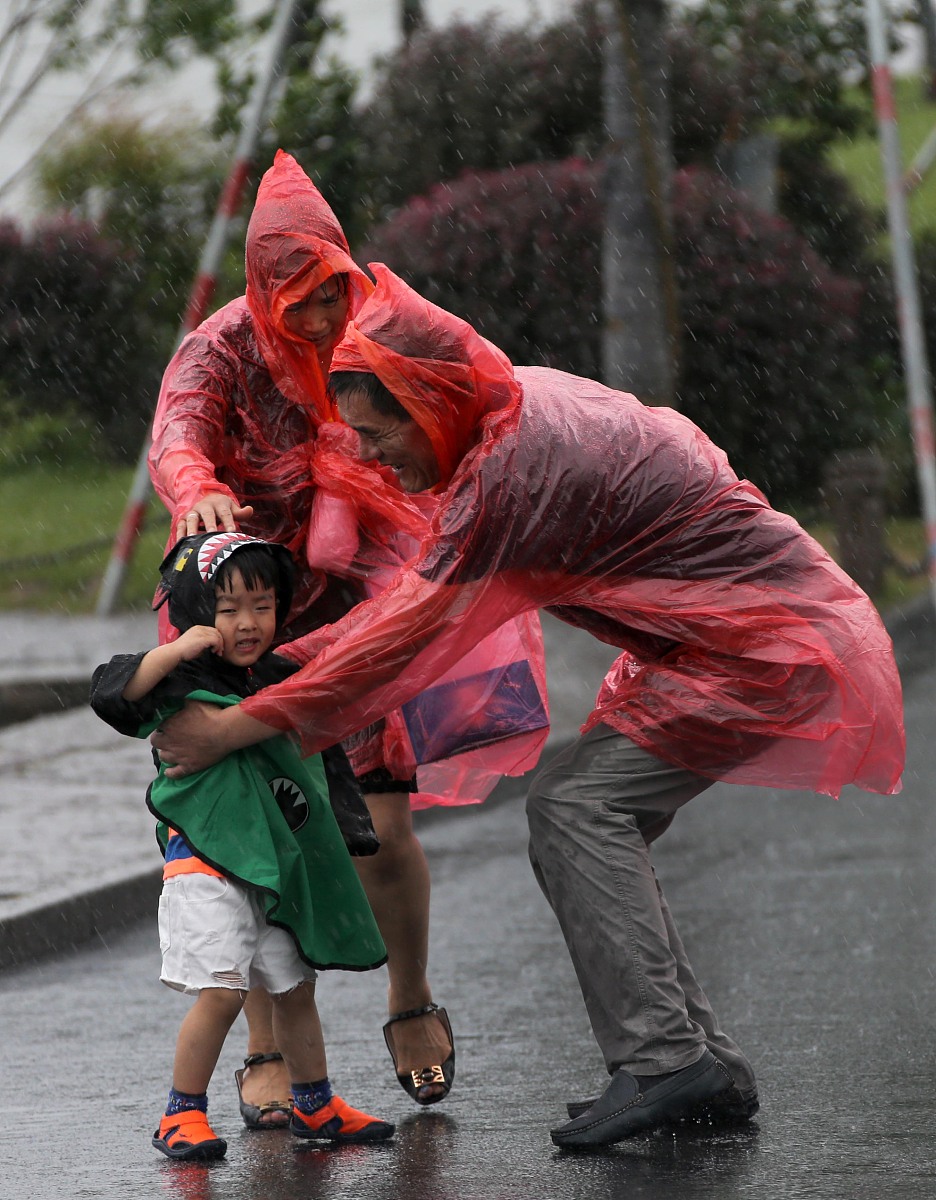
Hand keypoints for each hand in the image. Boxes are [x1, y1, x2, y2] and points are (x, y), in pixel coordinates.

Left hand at [151, 700, 275, 777]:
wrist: (225, 731)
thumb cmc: (210, 714)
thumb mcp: (193, 701)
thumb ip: (180, 700)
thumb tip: (170, 697)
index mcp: (169, 725)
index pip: (157, 726)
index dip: (162, 725)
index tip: (168, 723)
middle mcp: (169, 742)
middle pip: (156, 742)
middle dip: (161, 739)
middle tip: (169, 736)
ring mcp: (178, 756)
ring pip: (163, 757)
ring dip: (165, 753)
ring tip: (171, 750)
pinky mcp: (188, 766)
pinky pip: (174, 773)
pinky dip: (170, 773)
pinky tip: (169, 772)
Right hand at [174, 625, 224, 660]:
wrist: (175, 652)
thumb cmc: (182, 651)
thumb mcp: (195, 643)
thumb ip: (204, 643)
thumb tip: (213, 647)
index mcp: (197, 628)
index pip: (212, 631)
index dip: (217, 639)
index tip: (217, 648)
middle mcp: (200, 628)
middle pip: (216, 632)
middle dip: (220, 642)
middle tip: (219, 652)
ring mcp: (201, 632)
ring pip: (217, 636)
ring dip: (219, 645)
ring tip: (216, 653)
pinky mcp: (203, 638)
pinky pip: (216, 640)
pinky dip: (217, 646)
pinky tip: (213, 651)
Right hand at [175, 493, 255, 539]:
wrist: (206, 499)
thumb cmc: (222, 508)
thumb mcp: (232, 508)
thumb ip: (241, 513)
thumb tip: (250, 510)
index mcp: (219, 504)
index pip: (225, 513)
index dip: (229, 522)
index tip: (232, 532)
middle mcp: (205, 506)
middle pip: (207, 515)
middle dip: (210, 524)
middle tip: (212, 535)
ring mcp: (193, 512)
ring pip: (192, 519)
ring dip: (192, 529)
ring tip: (194, 540)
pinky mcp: (184, 519)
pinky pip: (180, 525)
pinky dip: (180, 534)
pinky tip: (182, 544)